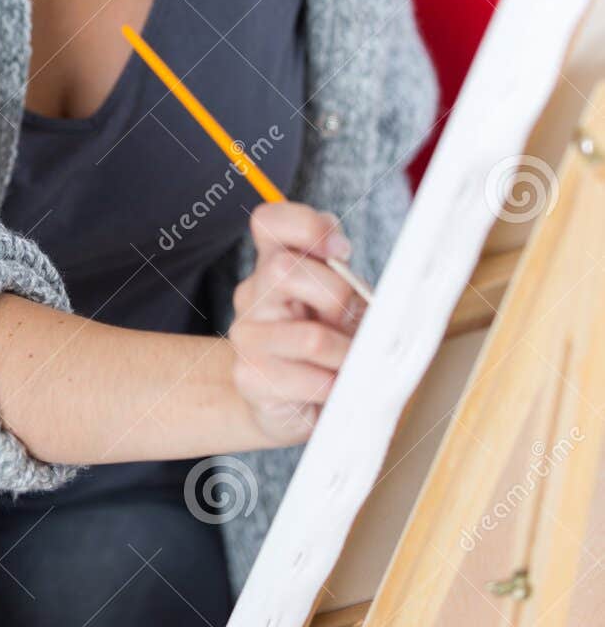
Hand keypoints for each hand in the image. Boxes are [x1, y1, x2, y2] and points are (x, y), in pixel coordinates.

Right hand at [228, 201, 367, 446]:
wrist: (292, 405)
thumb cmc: (327, 347)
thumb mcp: (344, 304)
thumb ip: (349, 280)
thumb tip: (380, 277)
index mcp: (274, 264)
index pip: (268, 221)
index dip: (305, 226)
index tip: (340, 250)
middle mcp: (253, 294)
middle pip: (283, 269)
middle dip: (335, 296)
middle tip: (347, 320)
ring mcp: (246, 336)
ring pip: (310, 337)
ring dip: (345, 354)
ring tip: (347, 363)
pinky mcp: (250, 377)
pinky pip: (311, 380)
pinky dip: (335, 387)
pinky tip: (331, 389)